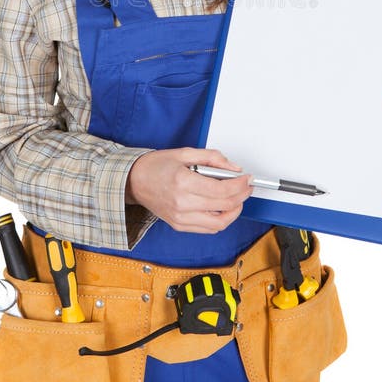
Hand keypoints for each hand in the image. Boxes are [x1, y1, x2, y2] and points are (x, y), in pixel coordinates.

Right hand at [126, 148, 252, 233]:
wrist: (133, 181)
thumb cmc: (156, 166)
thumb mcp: (185, 153)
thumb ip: (212, 158)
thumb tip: (234, 168)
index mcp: (183, 181)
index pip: (222, 189)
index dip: (240, 184)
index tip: (247, 178)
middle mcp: (182, 203)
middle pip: (224, 206)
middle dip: (242, 196)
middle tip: (246, 186)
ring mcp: (180, 218)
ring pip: (219, 223)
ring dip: (234, 212)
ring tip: (237, 199)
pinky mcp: (179, 225)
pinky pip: (208, 229)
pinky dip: (220, 220)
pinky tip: (223, 208)